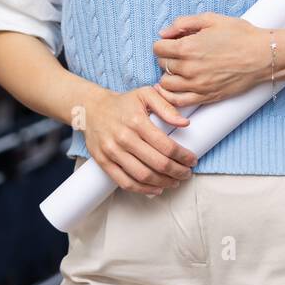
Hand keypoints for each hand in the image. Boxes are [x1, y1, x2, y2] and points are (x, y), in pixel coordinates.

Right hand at [82, 87, 198, 194]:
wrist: (91, 109)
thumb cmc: (123, 103)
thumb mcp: (145, 94)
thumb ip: (167, 106)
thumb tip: (185, 123)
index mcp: (137, 121)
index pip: (166, 146)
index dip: (183, 156)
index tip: (192, 160)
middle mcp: (124, 138)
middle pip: (158, 163)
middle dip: (177, 171)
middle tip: (187, 173)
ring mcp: (112, 151)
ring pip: (143, 176)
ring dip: (164, 183)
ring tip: (175, 181)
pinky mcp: (103, 162)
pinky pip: (125, 182)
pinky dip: (143, 190)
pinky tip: (156, 189)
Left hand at [152, 12, 268, 107]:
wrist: (263, 56)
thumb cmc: (240, 35)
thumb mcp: (210, 19)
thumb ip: (182, 23)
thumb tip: (163, 33)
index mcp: (187, 47)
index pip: (158, 49)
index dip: (163, 43)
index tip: (171, 43)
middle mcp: (189, 68)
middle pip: (161, 65)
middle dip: (167, 57)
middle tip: (179, 54)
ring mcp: (197, 85)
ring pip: (166, 84)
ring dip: (168, 75)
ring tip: (179, 69)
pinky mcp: (206, 97)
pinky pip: (178, 101)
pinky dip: (171, 96)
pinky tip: (175, 88)